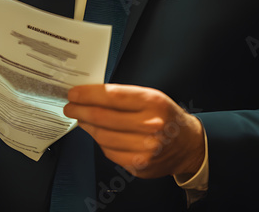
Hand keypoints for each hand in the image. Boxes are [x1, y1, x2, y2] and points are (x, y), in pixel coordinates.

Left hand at [63, 84, 204, 178]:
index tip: (74, 93)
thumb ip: (124, 96)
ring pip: (102, 136)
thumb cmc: (166, 117)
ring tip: (81, 119)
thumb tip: (90, 95)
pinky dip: (100, 141)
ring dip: (86, 126)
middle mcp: (150, 125)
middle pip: (103, 117)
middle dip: (80, 110)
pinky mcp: (139, 165)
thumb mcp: (152, 97)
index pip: (112, 96)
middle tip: (70, 106)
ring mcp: (145, 148)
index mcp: (153, 102)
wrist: (188, 145)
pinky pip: (109, 152)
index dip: (88, 94)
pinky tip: (97, 134)